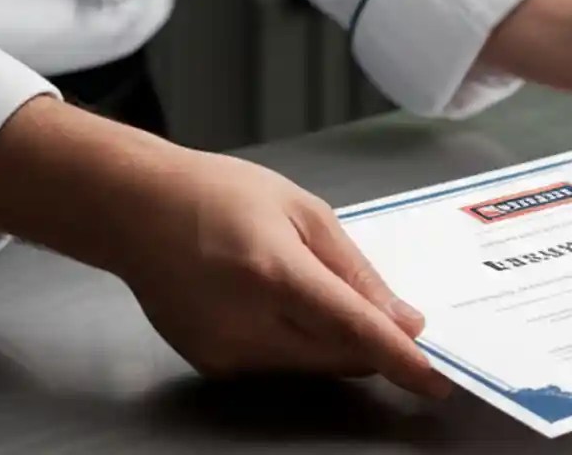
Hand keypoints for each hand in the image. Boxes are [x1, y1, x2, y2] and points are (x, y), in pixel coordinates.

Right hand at [124, 151, 450, 396]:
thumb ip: (355, 270)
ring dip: (333, 340)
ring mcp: (226, 351)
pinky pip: (279, 365)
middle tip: (386, 315)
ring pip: (312, 366)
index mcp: (274, 273)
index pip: (354, 332)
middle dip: (372, 343)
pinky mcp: (213, 364)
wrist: (134, 209)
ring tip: (303, 283)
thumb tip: (401, 319)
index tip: (438, 378)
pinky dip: (297, 343)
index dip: (402, 359)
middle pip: (339, 357)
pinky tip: (273, 300)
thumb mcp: (302, 210)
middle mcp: (247, 322)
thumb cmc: (216, 194)